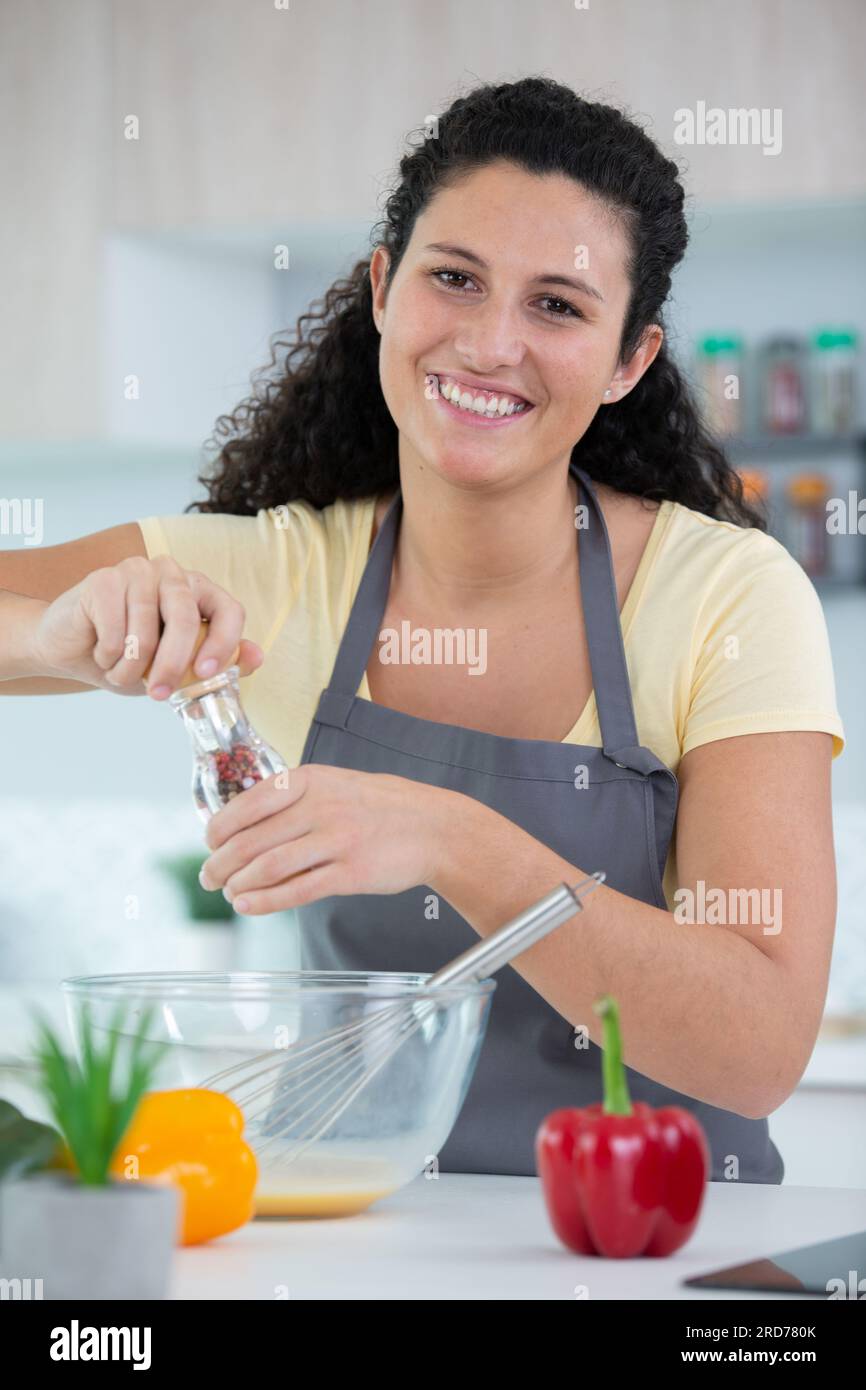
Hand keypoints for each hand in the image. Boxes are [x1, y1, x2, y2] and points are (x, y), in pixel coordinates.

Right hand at [32, 554, 263, 696]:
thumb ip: (218, 662)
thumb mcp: (178, 669)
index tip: (206, 673)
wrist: (73, 650)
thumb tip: (257, 658)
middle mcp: (172, 574)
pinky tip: (103, 654)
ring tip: (121, 674)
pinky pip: (114, 629)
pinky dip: (109, 656)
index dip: (223, 643)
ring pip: (145, 630)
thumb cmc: (130, 657)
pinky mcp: (103, 579)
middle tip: (160, 695)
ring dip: (131, 668)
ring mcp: (137, 571)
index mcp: (198, 591)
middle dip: (173, 664)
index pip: (229, 610)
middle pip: (184, 618)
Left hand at [198, 763, 462, 913]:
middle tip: (209, 876)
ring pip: (268, 867)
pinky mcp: (351, 873)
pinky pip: (297, 890)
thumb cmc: (382, 807)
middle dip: (220, 863)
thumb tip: (246, 823)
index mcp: (312, 781)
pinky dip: (265, 901)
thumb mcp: (337, 785)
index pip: (249, 804)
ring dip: (238, 884)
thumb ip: (296, 799)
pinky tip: (248, 905)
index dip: (220, 828)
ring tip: (226, 892)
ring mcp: (337, 841)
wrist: (435, 828)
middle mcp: (321, 808)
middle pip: (252, 840)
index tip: (210, 843)